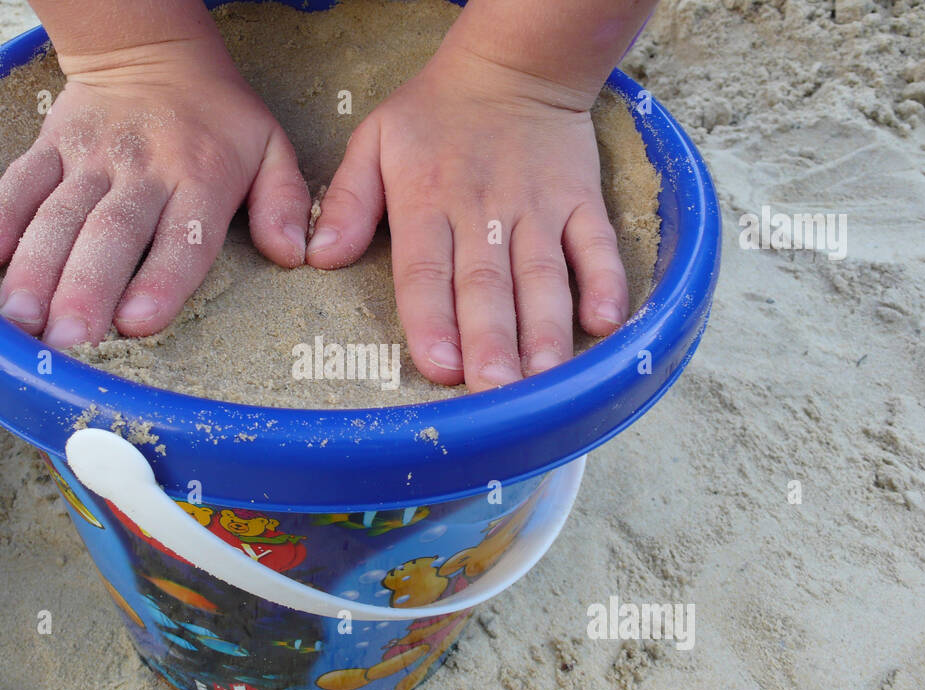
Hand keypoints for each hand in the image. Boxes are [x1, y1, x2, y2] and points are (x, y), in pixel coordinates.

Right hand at [0, 37, 309, 347]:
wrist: (150, 48)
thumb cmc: (217, 116)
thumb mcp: (270, 147)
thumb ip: (284, 201)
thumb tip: (293, 254)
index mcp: (201, 177)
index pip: (182, 236)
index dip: (160, 280)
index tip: (136, 323)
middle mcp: (142, 170)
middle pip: (109, 234)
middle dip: (85, 291)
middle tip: (68, 344)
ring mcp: (90, 158)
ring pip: (58, 216)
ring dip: (36, 271)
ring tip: (20, 324)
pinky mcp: (50, 145)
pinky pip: (20, 180)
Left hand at [305, 46, 628, 391]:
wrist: (513, 65)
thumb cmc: (434, 114)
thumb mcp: (374, 141)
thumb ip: (348, 201)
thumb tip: (318, 257)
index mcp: (426, 201)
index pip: (426, 270)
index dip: (432, 319)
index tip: (438, 364)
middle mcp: (482, 211)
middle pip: (487, 285)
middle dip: (491, 341)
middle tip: (494, 389)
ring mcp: (536, 208)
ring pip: (543, 275)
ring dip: (545, 329)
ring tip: (544, 376)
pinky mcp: (580, 201)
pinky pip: (597, 244)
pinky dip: (605, 282)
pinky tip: (605, 322)